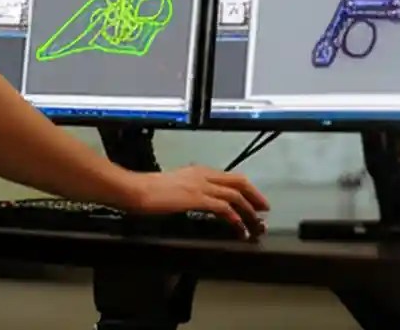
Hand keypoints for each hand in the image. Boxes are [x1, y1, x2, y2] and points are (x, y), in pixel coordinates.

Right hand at [125, 166, 269, 239]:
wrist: (135, 189)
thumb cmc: (149, 189)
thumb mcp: (175, 184)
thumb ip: (190, 188)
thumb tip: (198, 197)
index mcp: (200, 171)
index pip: (231, 177)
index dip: (247, 188)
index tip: (255, 200)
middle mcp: (205, 175)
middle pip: (239, 182)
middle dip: (255, 196)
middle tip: (264, 210)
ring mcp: (201, 186)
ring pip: (235, 196)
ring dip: (248, 211)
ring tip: (255, 224)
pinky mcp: (197, 198)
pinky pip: (223, 208)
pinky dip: (234, 218)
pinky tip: (239, 227)